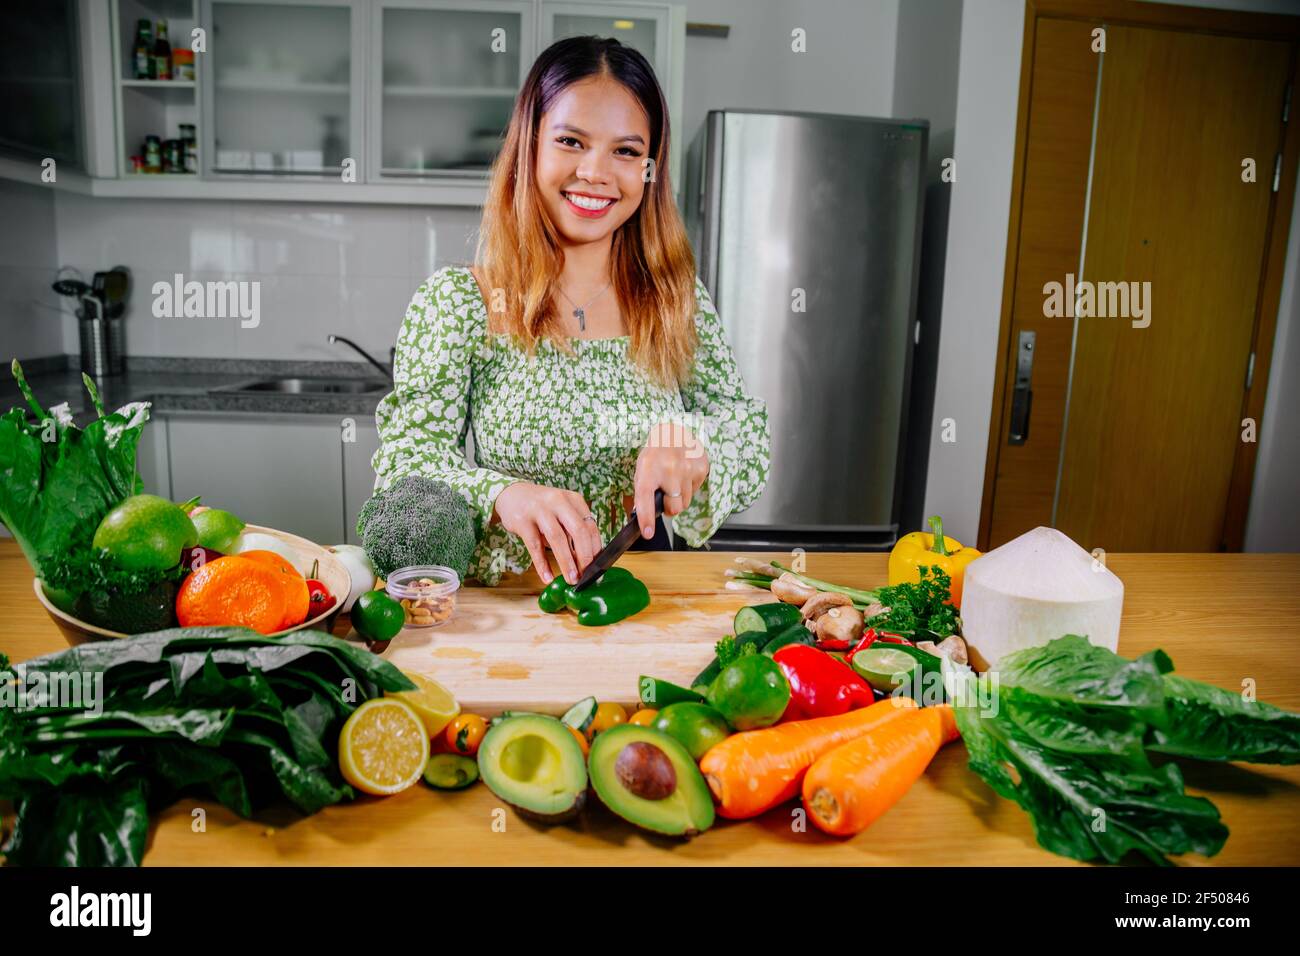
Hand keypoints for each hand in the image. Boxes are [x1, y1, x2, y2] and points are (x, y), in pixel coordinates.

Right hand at [492, 481, 603, 584]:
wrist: (512, 494)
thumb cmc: (542, 508)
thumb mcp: (561, 512)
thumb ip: (572, 531)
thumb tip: (584, 561)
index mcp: (573, 499)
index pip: (590, 526)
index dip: (595, 549)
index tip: (596, 568)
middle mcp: (558, 501)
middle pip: (578, 531)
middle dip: (584, 557)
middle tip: (586, 576)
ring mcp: (539, 509)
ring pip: (557, 538)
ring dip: (566, 562)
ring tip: (571, 579)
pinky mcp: (522, 521)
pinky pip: (534, 546)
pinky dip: (542, 564)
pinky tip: (547, 577)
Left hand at [632, 422, 709, 538]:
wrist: (674, 431)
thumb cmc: (656, 451)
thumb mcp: (642, 468)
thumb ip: (642, 491)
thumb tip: (641, 515)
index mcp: (649, 470)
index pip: (646, 500)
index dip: (647, 520)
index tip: (648, 533)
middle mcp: (669, 471)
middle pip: (673, 509)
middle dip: (669, 508)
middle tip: (665, 495)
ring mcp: (688, 470)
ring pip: (685, 502)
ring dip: (679, 497)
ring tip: (674, 480)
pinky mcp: (701, 469)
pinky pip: (695, 491)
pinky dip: (688, 487)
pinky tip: (683, 473)